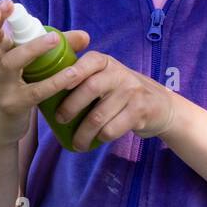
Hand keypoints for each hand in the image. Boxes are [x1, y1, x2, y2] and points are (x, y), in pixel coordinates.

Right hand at [0, 0, 90, 147]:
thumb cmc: (15, 90)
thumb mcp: (25, 69)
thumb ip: (52, 50)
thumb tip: (85, 37)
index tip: (6, 2)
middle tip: (4, 6)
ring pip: (11, 63)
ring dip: (32, 49)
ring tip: (55, 38)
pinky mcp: (13, 105)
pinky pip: (35, 91)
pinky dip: (54, 82)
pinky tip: (71, 74)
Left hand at [53, 51, 177, 150]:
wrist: (160, 105)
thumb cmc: (120, 92)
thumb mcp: (106, 76)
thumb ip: (84, 78)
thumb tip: (45, 89)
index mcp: (105, 63)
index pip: (87, 62)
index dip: (71, 73)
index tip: (56, 85)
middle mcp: (119, 73)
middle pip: (89, 89)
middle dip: (70, 108)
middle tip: (60, 120)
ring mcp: (131, 91)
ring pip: (98, 116)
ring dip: (83, 133)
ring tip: (76, 143)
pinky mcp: (140, 110)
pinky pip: (111, 129)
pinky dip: (100, 138)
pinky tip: (96, 141)